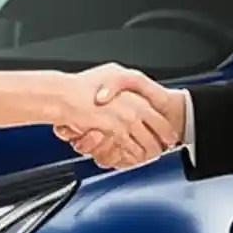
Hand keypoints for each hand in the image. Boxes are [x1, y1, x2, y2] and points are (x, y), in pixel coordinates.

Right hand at [54, 63, 185, 168]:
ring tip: (147, 157)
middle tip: (161, 150)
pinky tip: (130, 158)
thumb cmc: (82, 85)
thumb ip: (126, 85)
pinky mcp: (113, 132)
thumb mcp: (111, 75)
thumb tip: (134, 93)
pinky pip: (128, 150)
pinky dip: (130, 156)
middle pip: (157, 135)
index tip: (168, 138)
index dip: (166, 131)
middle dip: (160, 145)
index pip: (159, 119)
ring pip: (145, 145)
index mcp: (136, 96)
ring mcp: (125, 121)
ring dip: (147, 153)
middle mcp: (134, 109)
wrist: (64, 95)